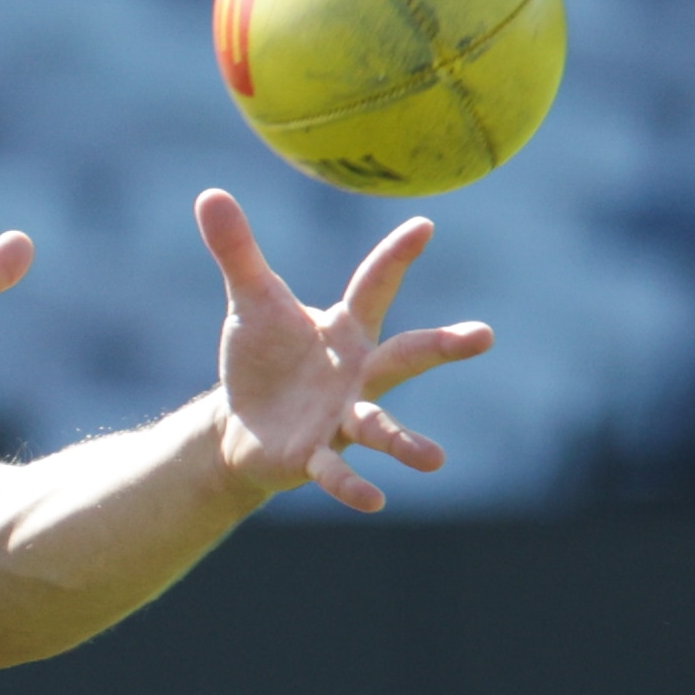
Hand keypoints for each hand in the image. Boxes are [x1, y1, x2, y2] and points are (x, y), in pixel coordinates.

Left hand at [198, 192, 493, 511]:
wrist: (241, 427)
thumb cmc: (261, 359)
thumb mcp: (248, 302)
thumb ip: (238, 251)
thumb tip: (209, 193)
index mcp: (345, 330)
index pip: (375, 286)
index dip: (396, 257)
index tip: (424, 225)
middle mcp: (355, 374)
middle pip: (406, 356)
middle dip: (444, 346)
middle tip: (485, 334)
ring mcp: (341, 418)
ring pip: (379, 426)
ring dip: (405, 442)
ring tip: (435, 459)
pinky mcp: (316, 457)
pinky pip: (336, 472)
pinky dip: (352, 485)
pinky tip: (374, 501)